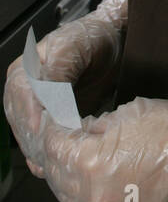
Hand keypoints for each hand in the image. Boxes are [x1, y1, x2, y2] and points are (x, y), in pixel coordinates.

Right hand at [3, 0, 127, 177]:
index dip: (31, 112)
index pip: (21, 95)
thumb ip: (57, 69)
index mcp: (24, 69)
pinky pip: (42, 140)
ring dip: (40, 147)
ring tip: (53, 160)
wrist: (112, 42)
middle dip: (35, 136)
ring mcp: (36, 108)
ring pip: (29, 134)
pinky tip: (54, 163)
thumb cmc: (91, 38)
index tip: (41, 128)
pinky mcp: (51, 121)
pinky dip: (46, 152)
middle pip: (22, 119)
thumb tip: (46, 95)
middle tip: (51, 150)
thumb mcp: (73, 46)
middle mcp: (25, 90)